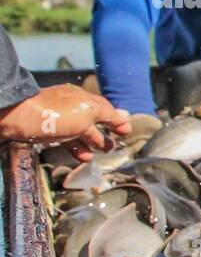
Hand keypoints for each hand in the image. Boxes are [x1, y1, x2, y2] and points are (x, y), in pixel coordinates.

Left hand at [0, 84, 131, 160]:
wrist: (17, 118)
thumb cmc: (56, 114)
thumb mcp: (88, 112)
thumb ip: (108, 115)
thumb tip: (126, 117)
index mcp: (83, 98)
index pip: (106, 108)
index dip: (117, 120)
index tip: (126, 132)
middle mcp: (73, 107)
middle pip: (94, 120)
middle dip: (106, 132)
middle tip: (115, 146)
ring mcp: (61, 121)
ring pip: (82, 133)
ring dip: (93, 144)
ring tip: (101, 154)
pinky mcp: (49, 133)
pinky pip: (68, 141)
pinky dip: (78, 149)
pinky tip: (84, 158)